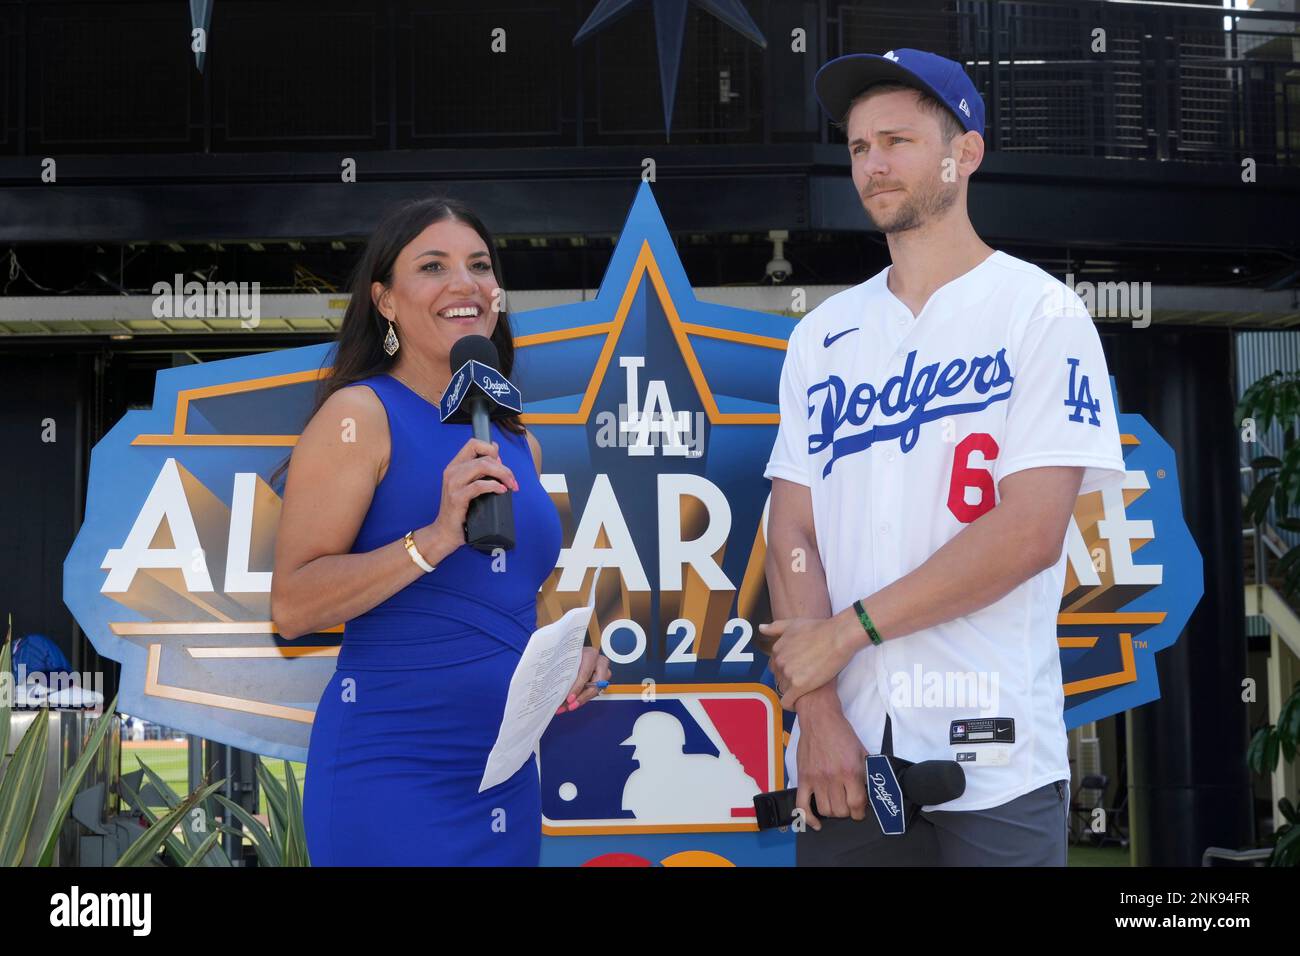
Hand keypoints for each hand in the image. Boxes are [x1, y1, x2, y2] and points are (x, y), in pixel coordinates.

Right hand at [429, 437, 518, 549]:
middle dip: (504, 468)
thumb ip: (480, 469)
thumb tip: (496, 450)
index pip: (473, 443)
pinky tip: (501, 490)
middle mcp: (452, 471)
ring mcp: (453, 484)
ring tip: (510, 485)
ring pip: (482, 466)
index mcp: (455, 465)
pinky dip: (494, 486)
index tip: (502, 463)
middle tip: (512, 481)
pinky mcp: (457, 498)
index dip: (491, 449)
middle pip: (484, 457)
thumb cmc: (460, 510)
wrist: (445, 532)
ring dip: (502, 475)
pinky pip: (479, 486)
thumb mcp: (469, 485)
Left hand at [556, 646, 611, 714]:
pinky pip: (593, 692)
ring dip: (581, 701)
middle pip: (594, 685)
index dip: (577, 688)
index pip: (585, 674)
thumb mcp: (568, 659)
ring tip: (568, 707)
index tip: (569, 698)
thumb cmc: (572, 654)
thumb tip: (559, 692)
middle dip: (581, 698)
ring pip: (595, 691)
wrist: (576, 651)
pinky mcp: (602, 680)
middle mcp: (601, 663)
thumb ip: (566, 673)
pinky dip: (582, 699)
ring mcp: (604, 672)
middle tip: (570, 706)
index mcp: (591, 655)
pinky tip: (572, 703)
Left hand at [757, 616, 856, 709]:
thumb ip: (776, 627)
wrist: (839, 636)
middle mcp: (779, 661)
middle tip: (804, 680)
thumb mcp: (794, 623)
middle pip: (778, 678)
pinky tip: (798, 705)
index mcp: (777, 648)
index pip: (774, 666)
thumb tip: (761, 628)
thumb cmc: (821, 628)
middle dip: (788, 680)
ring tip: (805, 690)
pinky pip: (787, 702)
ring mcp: (788, 674)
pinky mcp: (799, 686)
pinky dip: (791, 706)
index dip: (785, 670)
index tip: (796, 671)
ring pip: (783, 690)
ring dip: (791, 692)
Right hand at [794, 687, 867, 829]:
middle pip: (841, 811)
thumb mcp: (861, 751)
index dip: (860, 812)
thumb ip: (866, 773)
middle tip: (848, 803)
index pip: (857, 805)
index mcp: (850, 771)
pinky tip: (816, 823)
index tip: (860, 811)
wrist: (820, 719)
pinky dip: (808, 818)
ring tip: (836, 804)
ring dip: (832, 812)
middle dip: (847, 811)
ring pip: (825, 810)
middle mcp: (833, 778)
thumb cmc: (841, 733)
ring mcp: (816, 779)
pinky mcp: (803, 778)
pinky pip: (802, 805)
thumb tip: (871, 791)